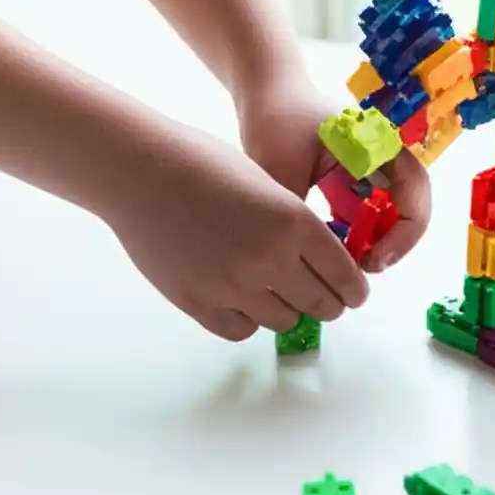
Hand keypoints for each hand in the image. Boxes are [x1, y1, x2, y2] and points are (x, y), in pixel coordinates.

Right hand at [100, 120, 368, 340]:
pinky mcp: (198, 303)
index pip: (344, 276)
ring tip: (274, 292)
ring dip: (285, 310)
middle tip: (323, 300)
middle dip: (328, 304)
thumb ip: (295, 226)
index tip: (353, 295)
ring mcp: (233, 285)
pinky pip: (241, 330)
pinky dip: (247, 319)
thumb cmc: (203, 164)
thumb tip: (320, 265)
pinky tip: (241, 299)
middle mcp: (270, 258)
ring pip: (282, 321)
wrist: (141, 170)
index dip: (353, 290)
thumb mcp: (268, 184)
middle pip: (320, 305)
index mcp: (294, 222)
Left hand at [237, 77, 432, 272]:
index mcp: (379, 144)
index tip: (371, 259)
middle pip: (407, 209)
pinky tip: (325, 246)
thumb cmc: (276, 117)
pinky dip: (352, 234)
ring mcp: (370, 169)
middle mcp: (384, 157)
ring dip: (371, 242)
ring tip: (340, 264)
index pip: (415, 193)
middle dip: (389, 244)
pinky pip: (364, 214)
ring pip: (386, 216)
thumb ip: (295, 212)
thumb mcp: (281, 166)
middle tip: (357, 270)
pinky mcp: (352, 180)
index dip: (404, 234)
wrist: (264, 90)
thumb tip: (303, 260)